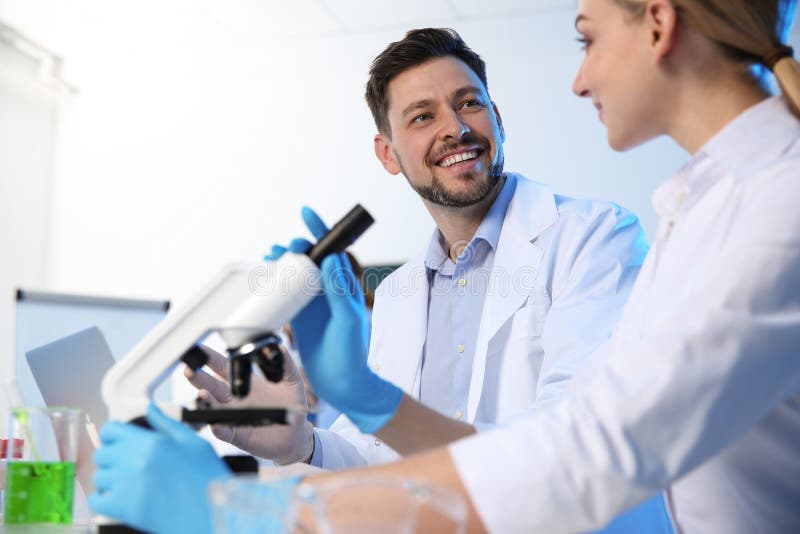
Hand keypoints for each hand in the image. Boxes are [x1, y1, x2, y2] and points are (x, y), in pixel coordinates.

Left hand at [89, 403, 230, 533]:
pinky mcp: (122, 508)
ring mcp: (126, 485)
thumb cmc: (207, 478)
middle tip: (129, 467)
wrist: (211, 512)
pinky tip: (121, 499)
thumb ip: (166, 424)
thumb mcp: (192, 442)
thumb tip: (150, 408)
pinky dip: (104, 500)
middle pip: (102, 454)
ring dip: (110, 480)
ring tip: (129, 485)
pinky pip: (96, 501)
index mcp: (151, 442)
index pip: (111, 430)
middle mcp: (134, 460)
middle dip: (112, 458)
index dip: (113, 435)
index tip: (118, 442)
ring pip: (99, 478)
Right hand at [185, 345, 313, 464]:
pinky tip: (215, 422)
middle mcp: (234, 398)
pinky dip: (218, 427)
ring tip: (202, 395)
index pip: (223, 368)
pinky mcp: (238, 434)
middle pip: (212, 386)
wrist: (296, 434)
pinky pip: (224, 430)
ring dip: (205, 402)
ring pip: (213, 408)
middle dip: (200, 378)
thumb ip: (286, 365)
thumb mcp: (292, 382)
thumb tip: (280, 347)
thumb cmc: (292, 406)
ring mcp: (234, 416)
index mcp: (245, 383)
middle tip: (191, 370)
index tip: (201, 351)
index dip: (211, 359)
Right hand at [267, 207, 402, 433]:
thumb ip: (340, 290)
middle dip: (296, 246)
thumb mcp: (348, 319)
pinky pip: (284, 294)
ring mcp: (312, 303)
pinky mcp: (299, 317)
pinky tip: (264, 278)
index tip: (306, 212)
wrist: (345, 385)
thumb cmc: (353, 354)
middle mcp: (328, 291)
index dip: (320, 229)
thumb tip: (332, 258)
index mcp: (343, 286)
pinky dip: (274, 284)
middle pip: (309, 258)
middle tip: (284, 249)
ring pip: (294, 274)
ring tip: (270, 256)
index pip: (332, 250)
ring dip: (282, 262)